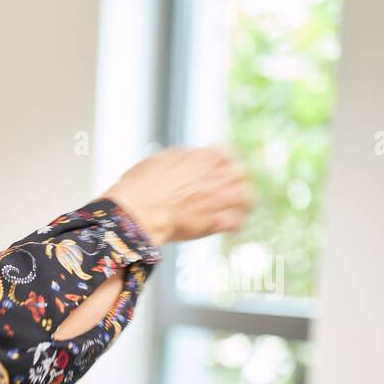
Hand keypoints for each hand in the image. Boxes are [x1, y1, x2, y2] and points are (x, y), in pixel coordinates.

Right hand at [103, 146, 252, 245]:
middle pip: (241, 174)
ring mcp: (220, 198)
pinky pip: (236, 222)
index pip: (226, 154)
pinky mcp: (217, 222)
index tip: (219, 170)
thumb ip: (182, 159)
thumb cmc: (141, 186)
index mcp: (206, 156)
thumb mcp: (160, 159)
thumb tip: (186, 161)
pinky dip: (235, 225)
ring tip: (239, 209)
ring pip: (246, 198)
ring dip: (242, 203)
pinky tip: (232, 229)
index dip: (222, 163)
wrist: (138, 212)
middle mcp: (218, 174)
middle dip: (237, 181)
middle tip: (231, 189)